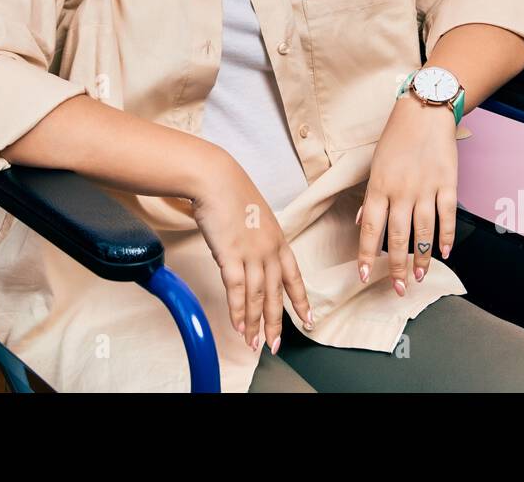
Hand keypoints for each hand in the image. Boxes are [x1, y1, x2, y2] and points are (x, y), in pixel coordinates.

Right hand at [190, 151, 313, 352]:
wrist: (215, 178)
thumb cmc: (230, 193)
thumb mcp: (254, 217)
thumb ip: (256, 239)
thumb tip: (249, 256)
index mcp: (279, 240)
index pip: (294, 277)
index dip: (301, 301)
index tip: (308, 319)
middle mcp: (269, 249)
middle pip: (276, 294)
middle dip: (276, 323)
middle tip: (276, 345)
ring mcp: (252, 253)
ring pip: (258, 297)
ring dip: (255, 324)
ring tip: (253, 344)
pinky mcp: (231, 255)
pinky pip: (237, 290)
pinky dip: (238, 311)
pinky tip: (238, 326)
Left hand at [357, 92, 459, 295]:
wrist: (425, 112)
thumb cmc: (396, 138)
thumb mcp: (376, 165)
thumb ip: (371, 197)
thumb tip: (362, 223)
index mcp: (379, 186)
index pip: (369, 228)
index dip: (366, 255)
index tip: (363, 276)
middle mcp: (401, 190)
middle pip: (397, 237)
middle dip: (395, 267)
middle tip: (397, 288)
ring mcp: (425, 188)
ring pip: (423, 232)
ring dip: (421, 258)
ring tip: (418, 277)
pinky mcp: (447, 183)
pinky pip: (447, 216)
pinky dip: (446, 237)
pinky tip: (445, 252)